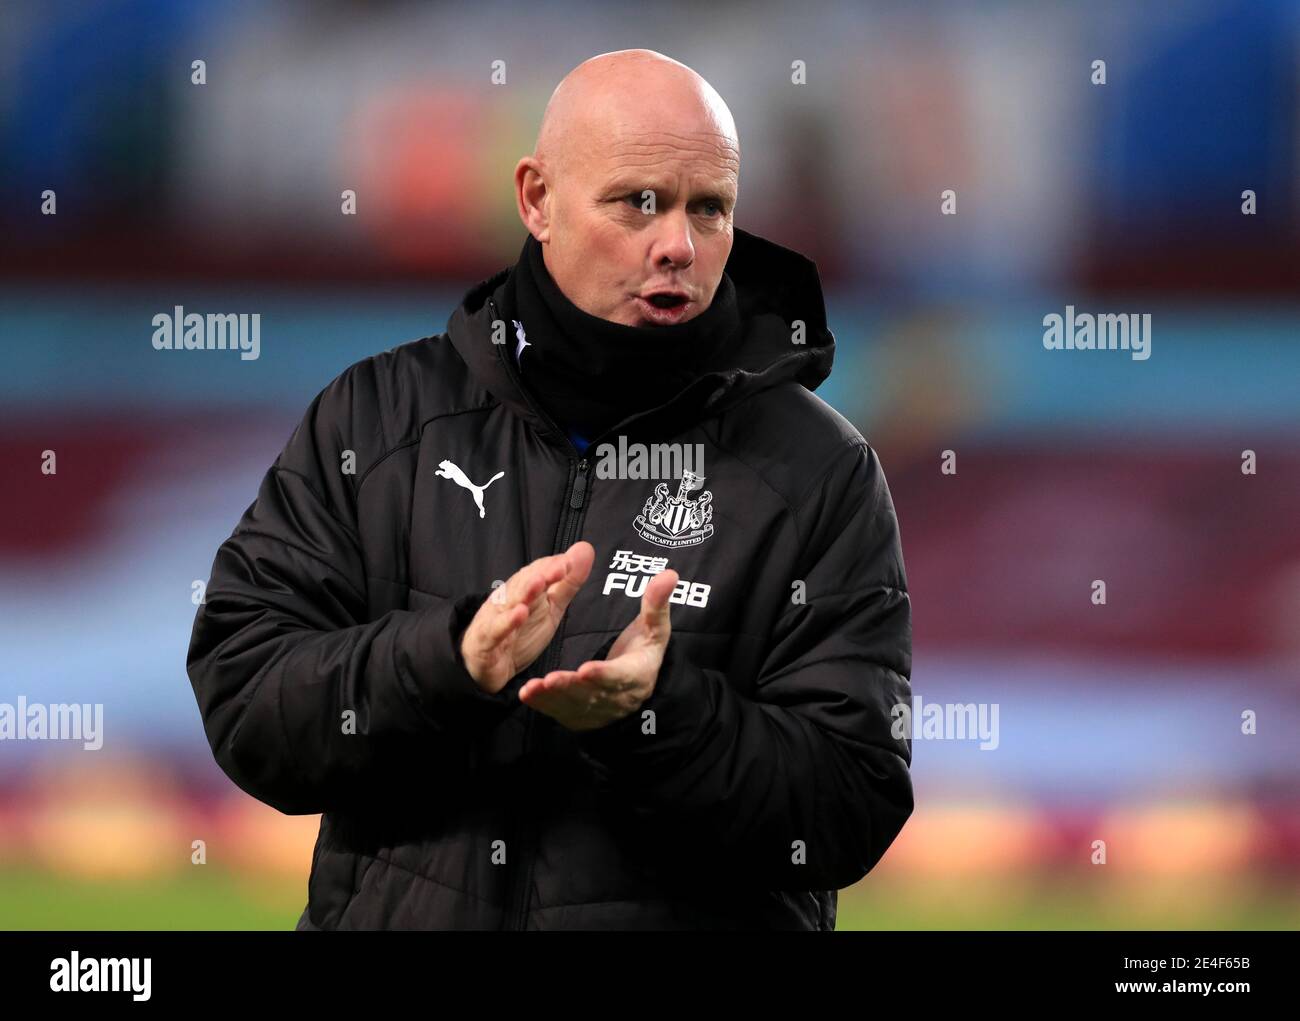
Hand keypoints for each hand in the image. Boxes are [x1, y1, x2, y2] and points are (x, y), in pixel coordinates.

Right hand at [459, 541, 594, 692]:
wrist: (486, 668)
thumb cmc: (519, 633)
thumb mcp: (551, 608)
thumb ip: (568, 582)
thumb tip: (585, 548)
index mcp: (524, 590)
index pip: (538, 572)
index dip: (553, 566)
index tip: (570, 562)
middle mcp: (508, 600)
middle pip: (525, 583)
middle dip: (542, 574)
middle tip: (561, 567)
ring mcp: (495, 618)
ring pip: (510, 602)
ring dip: (525, 591)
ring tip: (540, 582)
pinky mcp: (486, 641)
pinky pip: (496, 630)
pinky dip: (506, 622)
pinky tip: (519, 613)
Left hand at [519, 568, 677, 731]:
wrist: (638, 688)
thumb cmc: (644, 651)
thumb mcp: (655, 629)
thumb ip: (657, 604)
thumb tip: (670, 574)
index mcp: (636, 674)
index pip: (619, 675)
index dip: (603, 674)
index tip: (586, 668)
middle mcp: (617, 698)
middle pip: (592, 693)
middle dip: (570, 687)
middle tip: (551, 679)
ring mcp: (597, 710)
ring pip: (573, 704)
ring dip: (552, 697)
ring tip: (533, 688)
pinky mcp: (579, 716)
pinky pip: (560, 712)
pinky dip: (543, 705)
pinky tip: (527, 696)